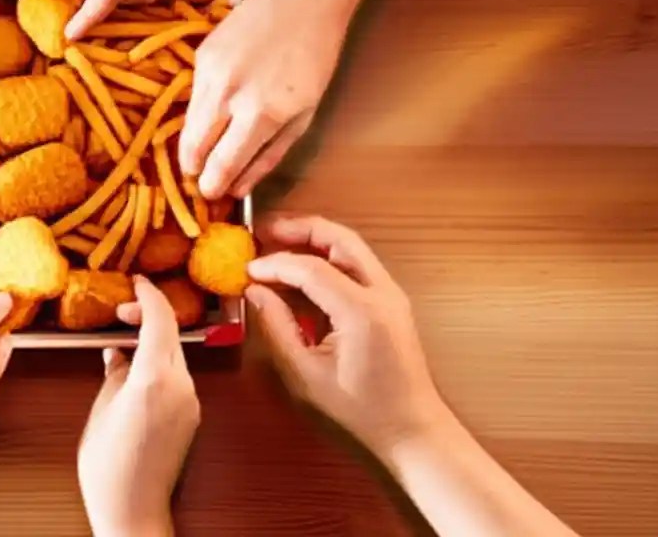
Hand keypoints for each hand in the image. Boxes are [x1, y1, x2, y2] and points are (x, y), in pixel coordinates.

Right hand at [78, 276, 197, 536]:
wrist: (133, 510)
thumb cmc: (108, 465)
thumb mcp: (102, 407)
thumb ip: (114, 372)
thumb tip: (117, 352)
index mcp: (155, 378)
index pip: (161, 319)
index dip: (149, 295)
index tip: (137, 281)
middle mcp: (181, 386)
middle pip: (172, 334)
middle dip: (149, 316)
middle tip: (121, 312)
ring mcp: (191, 402)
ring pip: (176, 355)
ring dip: (155, 340)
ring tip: (125, 340)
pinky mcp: (191, 417)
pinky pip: (177, 377)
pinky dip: (160, 364)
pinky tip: (136, 370)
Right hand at [179, 0, 347, 198]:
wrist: (303, 1)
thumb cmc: (314, 61)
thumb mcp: (304, 115)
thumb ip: (269, 155)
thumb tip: (240, 188)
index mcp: (263, 113)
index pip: (224, 162)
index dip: (213, 185)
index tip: (210, 194)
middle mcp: (231, 94)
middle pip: (194, 147)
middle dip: (193, 169)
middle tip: (198, 178)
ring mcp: (212, 72)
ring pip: (188, 123)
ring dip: (192, 143)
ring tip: (200, 153)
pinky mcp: (201, 55)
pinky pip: (193, 95)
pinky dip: (200, 110)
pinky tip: (215, 109)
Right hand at [245, 215, 449, 456]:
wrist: (412, 428)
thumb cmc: (359, 410)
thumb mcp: (306, 375)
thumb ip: (278, 327)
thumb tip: (254, 291)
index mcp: (360, 310)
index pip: (311, 268)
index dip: (275, 264)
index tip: (246, 269)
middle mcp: (382, 292)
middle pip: (340, 238)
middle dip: (300, 228)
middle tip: (263, 230)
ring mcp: (391, 294)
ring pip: (352, 246)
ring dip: (315, 238)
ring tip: (278, 241)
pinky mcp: (391, 301)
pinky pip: (358, 265)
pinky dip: (329, 256)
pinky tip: (303, 269)